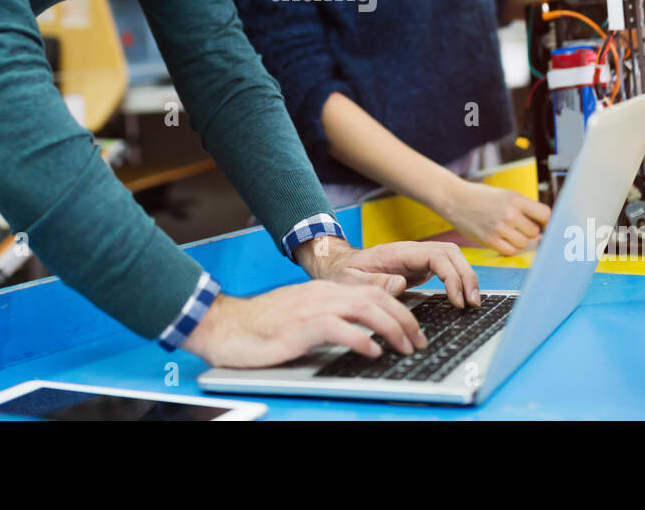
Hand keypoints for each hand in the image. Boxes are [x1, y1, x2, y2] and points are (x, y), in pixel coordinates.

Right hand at [182, 281, 428, 367]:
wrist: (226, 325)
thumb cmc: (261, 326)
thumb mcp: (301, 315)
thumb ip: (329, 316)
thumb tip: (359, 330)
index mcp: (324, 291)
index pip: (372, 291)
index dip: (398, 308)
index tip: (413, 329)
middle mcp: (322, 294)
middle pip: (375, 297)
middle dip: (404, 319)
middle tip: (418, 341)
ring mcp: (311, 307)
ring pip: (364, 308)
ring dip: (391, 328)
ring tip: (405, 347)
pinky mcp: (300, 325)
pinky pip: (339, 328)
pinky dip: (361, 339)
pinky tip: (373, 352)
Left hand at [296, 237, 480, 308]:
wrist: (338, 265)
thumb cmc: (343, 273)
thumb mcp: (350, 280)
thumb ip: (373, 282)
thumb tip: (400, 283)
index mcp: (398, 252)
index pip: (435, 256)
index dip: (451, 276)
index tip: (456, 299)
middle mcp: (411, 251)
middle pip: (450, 253)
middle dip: (466, 275)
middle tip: (472, 303)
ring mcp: (417, 258)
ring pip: (452, 258)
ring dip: (466, 276)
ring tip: (472, 302)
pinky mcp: (419, 267)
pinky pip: (445, 268)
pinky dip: (458, 280)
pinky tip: (461, 297)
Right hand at [435, 177, 550, 255]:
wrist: (455, 199)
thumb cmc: (482, 197)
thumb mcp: (506, 195)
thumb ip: (524, 208)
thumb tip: (544, 225)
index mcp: (516, 199)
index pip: (545, 215)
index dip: (544, 221)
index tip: (540, 223)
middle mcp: (510, 213)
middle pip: (535, 232)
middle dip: (529, 231)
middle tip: (518, 227)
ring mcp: (500, 228)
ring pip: (524, 243)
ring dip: (518, 241)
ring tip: (508, 232)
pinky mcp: (489, 240)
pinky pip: (510, 251)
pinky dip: (508, 247)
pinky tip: (500, 239)